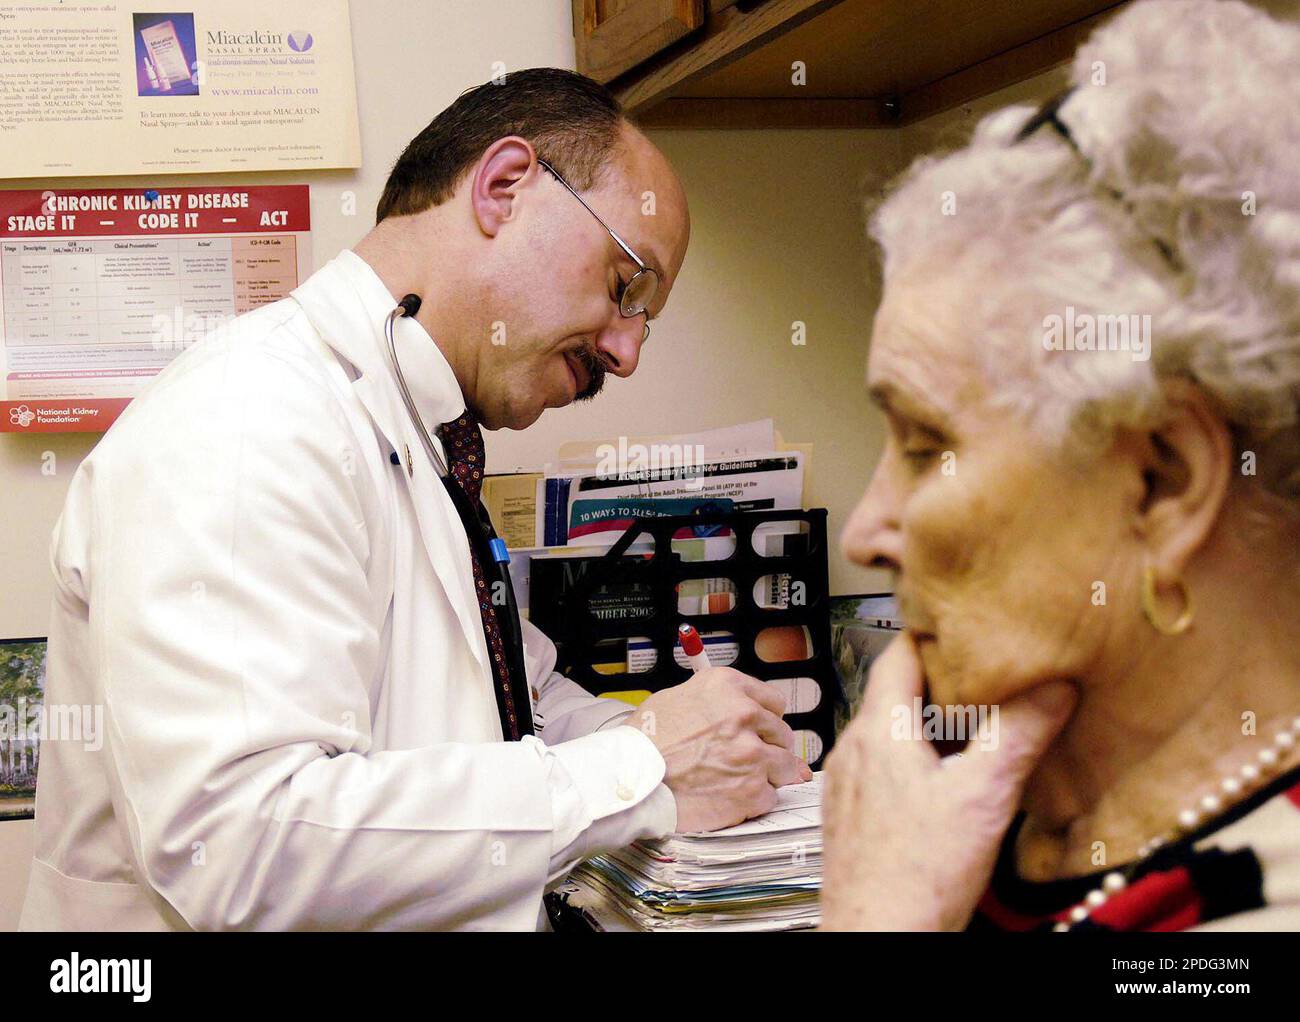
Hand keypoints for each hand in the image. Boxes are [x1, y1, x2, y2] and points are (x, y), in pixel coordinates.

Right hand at [626, 667, 812, 831]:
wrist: (629, 776)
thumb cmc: (646, 740)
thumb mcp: (681, 697)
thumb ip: (721, 703)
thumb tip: (749, 713)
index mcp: (729, 687)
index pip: (774, 701)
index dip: (766, 719)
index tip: (761, 730)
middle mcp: (744, 716)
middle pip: (782, 735)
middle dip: (769, 747)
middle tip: (745, 758)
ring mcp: (751, 755)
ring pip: (786, 767)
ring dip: (769, 774)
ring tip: (740, 779)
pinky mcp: (751, 790)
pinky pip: (770, 797)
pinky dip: (755, 800)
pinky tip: (730, 796)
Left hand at [820, 633, 1075, 930]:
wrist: (876, 939)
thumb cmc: (917, 877)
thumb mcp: (984, 797)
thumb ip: (1019, 735)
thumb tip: (1054, 686)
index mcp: (878, 729)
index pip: (900, 652)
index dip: (937, 633)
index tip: (972, 625)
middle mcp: (853, 748)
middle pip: (897, 690)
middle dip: (944, 679)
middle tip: (992, 673)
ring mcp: (847, 782)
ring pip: (891, 730)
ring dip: (932, 722)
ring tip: (979, 724)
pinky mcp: (852, 813)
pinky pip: (884, 765)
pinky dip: (916, 757)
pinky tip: (948, 779)